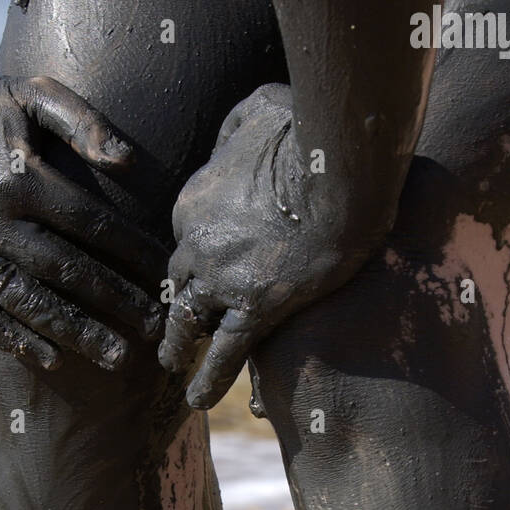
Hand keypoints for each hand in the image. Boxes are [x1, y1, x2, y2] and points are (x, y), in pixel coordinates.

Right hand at [0, 72, 167, 369]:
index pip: (91, 224)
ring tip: (114, 357)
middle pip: (66, 271)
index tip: (166, 277)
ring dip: (74, 332)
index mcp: (21, 179)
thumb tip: (127, 163)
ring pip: (28, 300)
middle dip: (115, 303)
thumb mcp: (32, 93)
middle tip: (154, 330)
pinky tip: (50, 358)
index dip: (132, 253)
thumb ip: (82, 121)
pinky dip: (14, 338)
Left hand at [158, 84, 368, 408]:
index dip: (201, 252)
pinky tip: (196, 400)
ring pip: (190, 322)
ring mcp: (223, 281)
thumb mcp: (261, 109)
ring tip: (173, 367)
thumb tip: (235, 135)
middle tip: (171, 328)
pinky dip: (209, 379)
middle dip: (177, 304)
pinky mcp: (255, 308)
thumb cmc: (308, 130)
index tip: (209, 265)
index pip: (188, 236)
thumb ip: (238, 126)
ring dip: (179, 346)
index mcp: (194, 201)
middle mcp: (198, 245)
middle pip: (181, 282)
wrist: (339, 172)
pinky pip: (225, 353)